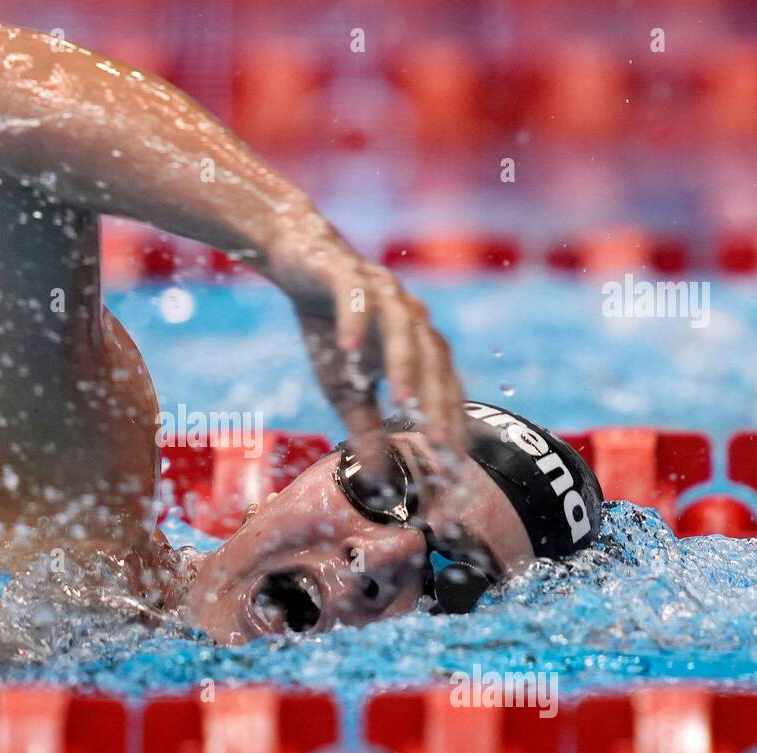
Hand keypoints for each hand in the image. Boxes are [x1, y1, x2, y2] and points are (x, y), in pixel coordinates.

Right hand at [263, 223, 467, 466]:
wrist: (303, 267)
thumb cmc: (332, 330)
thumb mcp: (346, 389)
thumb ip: (368, 430)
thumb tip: (378, 481)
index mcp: (418, 347)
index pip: (443, 391)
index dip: (450, 426)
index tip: (453, 467)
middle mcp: (410, 318)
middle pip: (433, 362)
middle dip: (437, 404)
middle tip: (439, 443)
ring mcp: (382, 293)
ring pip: (403, 328)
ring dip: (404, 363)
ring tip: (401, 399)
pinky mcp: (348, 274)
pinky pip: (356, 298)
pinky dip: (355, 321)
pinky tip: (348, 348)